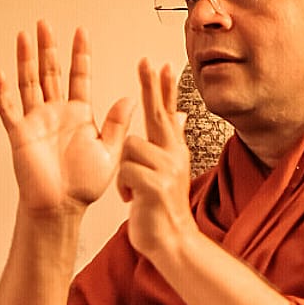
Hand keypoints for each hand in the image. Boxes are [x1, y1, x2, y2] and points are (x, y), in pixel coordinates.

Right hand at [0, 22, 133, 213]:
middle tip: (46, 24)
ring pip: (29, 82)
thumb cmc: (83, 185)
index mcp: (79, 115)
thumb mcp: (110, 152)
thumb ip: (117, 124)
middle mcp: (56, 113)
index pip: (79, 76)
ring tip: (25, 36)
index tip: (81, 32)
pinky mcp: (20, 134)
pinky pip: (8, 108)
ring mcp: (36, 121)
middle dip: (48, 48)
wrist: (62, 207)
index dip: (80, 54)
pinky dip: (2, 91)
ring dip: (26, 59)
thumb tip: (129, 99)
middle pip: (51, 72)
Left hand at [117, 60, 195, 261]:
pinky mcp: (156, 186)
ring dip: (126, 170)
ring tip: (133, 191)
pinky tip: (132, 200)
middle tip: (146, 63)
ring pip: (132, 147)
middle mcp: (174, 156)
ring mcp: (168, 170)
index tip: (162, 64)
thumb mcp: (169, 171)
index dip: (165, 88)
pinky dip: (124, 187)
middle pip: (159, 114)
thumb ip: (172, 140)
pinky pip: (127, 170)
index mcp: (174, 151)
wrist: (172, 241)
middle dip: (151, 87)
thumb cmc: (162, 208)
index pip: (168, 112)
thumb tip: (179, 115)